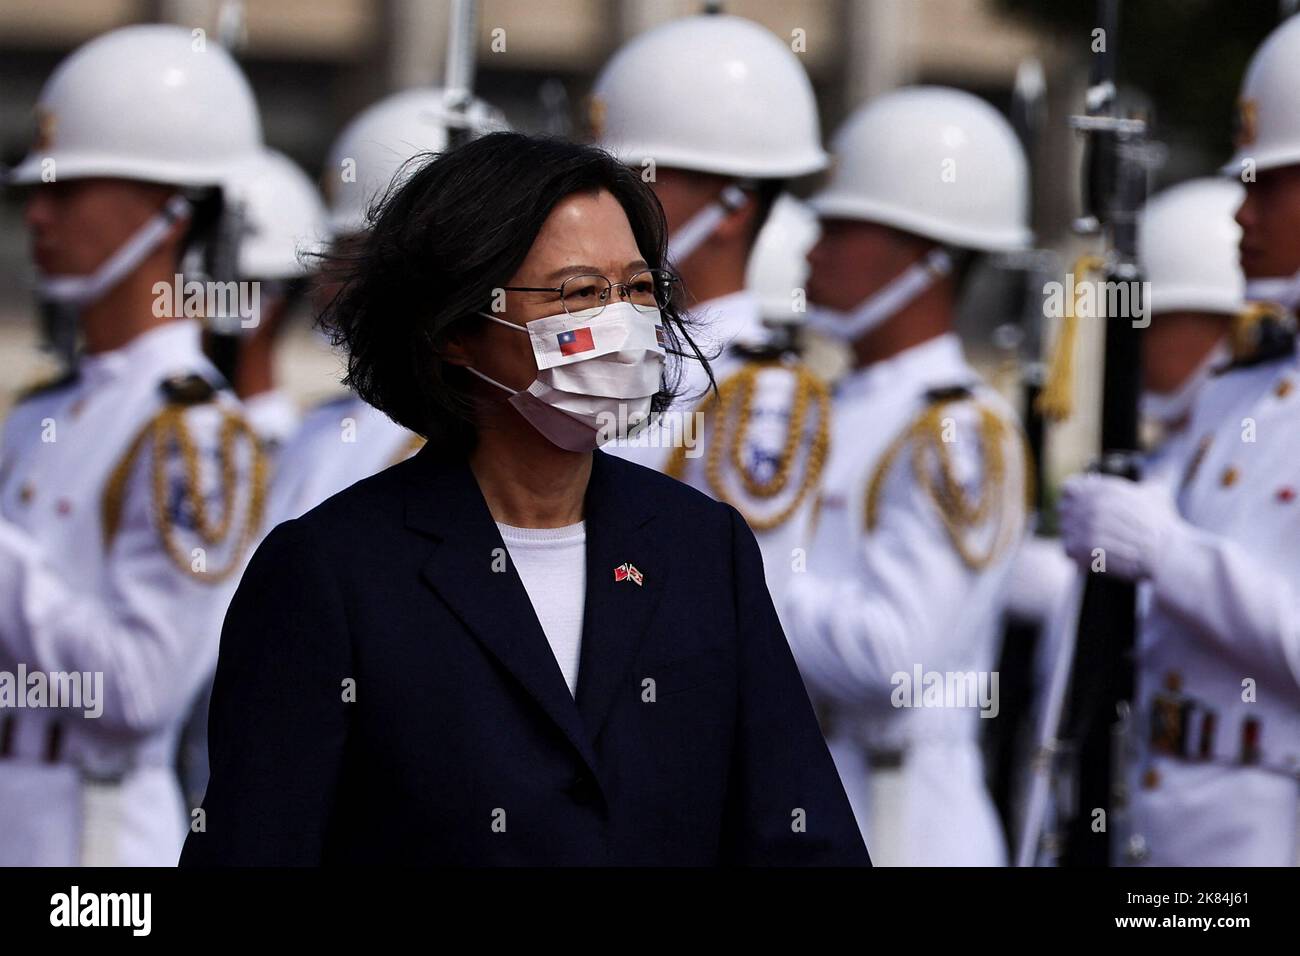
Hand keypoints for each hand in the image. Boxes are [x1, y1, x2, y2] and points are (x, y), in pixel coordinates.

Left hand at [1058, 473, 1184, 580]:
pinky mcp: (1082, 547)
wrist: (1167, 553)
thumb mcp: (1156, 490)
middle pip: (1064, 510)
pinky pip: (1068, 549)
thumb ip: (1153, 470)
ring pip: (1065, 530)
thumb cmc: (1162, 523)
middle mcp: (1091, 503)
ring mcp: (1084, 525)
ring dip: (1077, 537)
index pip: (1069, 488)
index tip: (1084, 508)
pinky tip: (1096, 554)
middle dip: (1076, 520)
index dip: (1075, 499)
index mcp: (1102, 487)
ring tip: (1099, 544)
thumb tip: (1170, 453)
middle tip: (1096, 531)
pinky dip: (1079, 554)